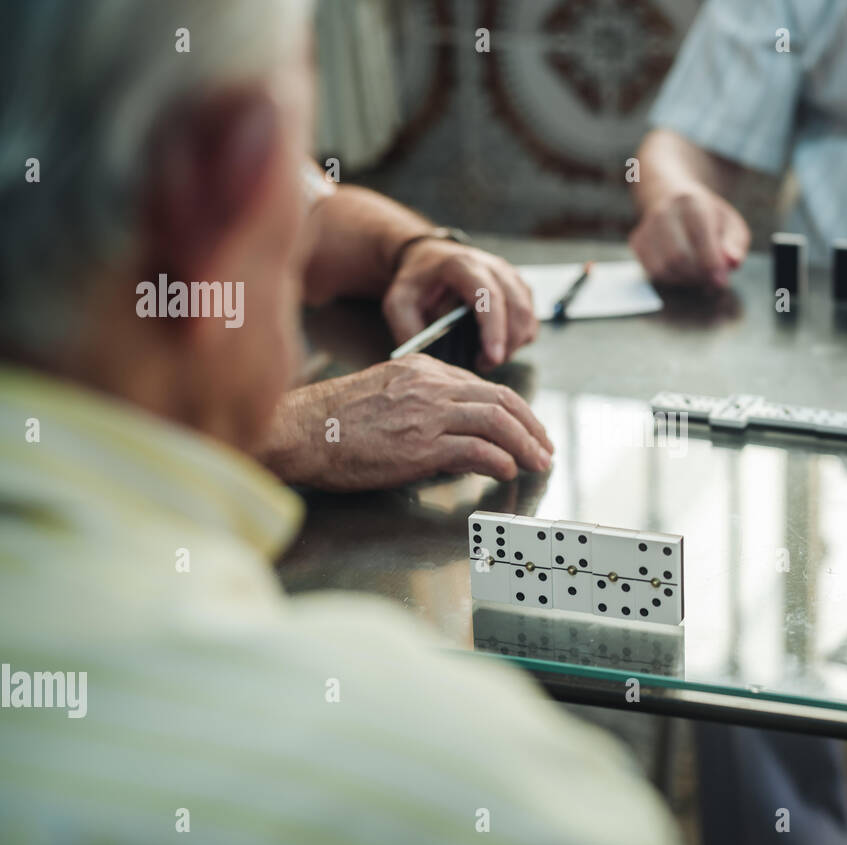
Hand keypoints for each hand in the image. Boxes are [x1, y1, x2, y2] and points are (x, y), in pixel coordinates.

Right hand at [261, 354, 552, 489]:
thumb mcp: (385, 395)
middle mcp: (430, 386)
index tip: (526, 428)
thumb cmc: (333, 422)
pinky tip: (507, 471)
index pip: (483, 386)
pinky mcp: (421, 446)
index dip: (513, 409)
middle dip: (531, 425)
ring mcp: (427, 414)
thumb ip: (423, 404)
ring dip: (525, 444)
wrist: (301, 431)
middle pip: (500, 399)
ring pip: (496, 421)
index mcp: (422, 370)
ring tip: (538, 462)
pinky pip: (475, 449)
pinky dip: (499, 460)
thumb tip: (457, 432)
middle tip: (545, 447)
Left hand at [383, 239, 537, 369]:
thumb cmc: (416, 282)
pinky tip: (498, 344)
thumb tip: (428, 363)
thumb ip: (408, 331)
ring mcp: (509, 274)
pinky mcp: (518, 285)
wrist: (428, 258)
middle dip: (508, 344)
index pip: (489, 297)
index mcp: (462, 266)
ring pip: (529, 314)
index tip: (493, 358)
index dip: (494, 329)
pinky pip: (531, 315)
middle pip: (518, 308)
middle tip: (483, 364)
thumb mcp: (398, 303)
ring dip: (515, 343)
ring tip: (488, 356)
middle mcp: (492, 266)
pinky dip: (521, 336)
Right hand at [629, 184, 749, 287]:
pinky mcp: (637, 243)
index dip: (711, 264)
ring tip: (699, 274)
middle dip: (698, 276)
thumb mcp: (730, 224)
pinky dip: (672, 279)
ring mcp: (646, 228)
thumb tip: (732, 263)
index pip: (699, 238)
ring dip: (686, 280)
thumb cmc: (707, 217)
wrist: (673, 198)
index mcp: (690, 202)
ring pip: (664, 269)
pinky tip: (684, 272)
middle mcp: (663, 213)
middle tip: (712, 280)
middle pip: (678, 258)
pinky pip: (654, 273)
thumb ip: (735, 244)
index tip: (722, 281)